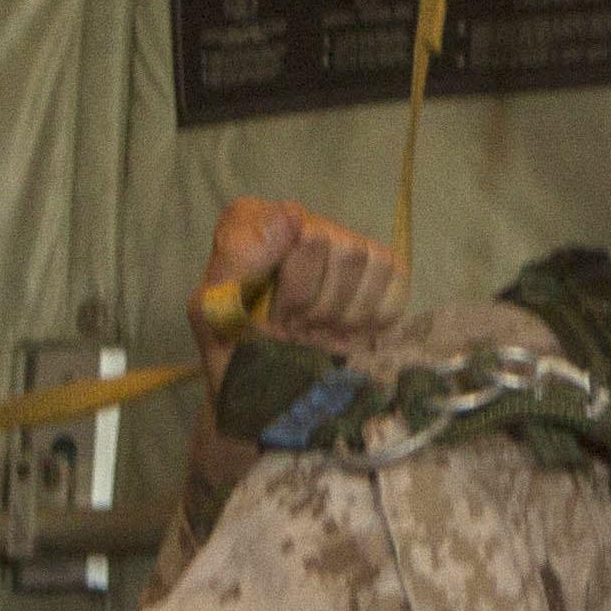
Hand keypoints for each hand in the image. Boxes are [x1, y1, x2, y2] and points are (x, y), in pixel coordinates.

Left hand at [199, 197, 408, 346]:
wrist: (263, 395)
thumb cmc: (235, 354)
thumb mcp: (214, 313)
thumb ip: (239, 258)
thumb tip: (292, 216)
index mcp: (252, 221)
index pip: (301, 228)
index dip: (295, 286)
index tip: (274, 318)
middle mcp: (298, 222)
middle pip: (342, 247)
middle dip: (319, 304)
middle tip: (296, 330)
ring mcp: (340, 244)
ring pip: (371, 261)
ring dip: (344, 313)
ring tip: (317, 332)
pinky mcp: (377, 272)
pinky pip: (395, 279)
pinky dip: (375, 315)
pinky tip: (346, 332)